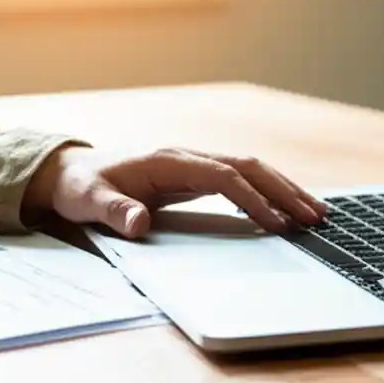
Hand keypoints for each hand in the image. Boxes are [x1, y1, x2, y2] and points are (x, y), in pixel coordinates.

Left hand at [25, 147, 326, 237]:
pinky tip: (285, 210)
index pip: (223, 176)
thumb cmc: (80, 187)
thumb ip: (113, 211)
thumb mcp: (87, 201)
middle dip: (284, 190)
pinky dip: (267, 192)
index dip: (252, 197)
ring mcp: (193, 166)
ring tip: (315, 213)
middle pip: (248, 167)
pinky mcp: (194, 177)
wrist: (68, 173)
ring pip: (250, 170)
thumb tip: (138, 224)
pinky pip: (240, 181)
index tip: (276, 222)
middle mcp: (186, 158)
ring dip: (283, 189)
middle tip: (315, 217)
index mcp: (167, 161)